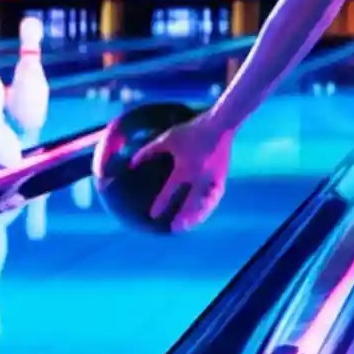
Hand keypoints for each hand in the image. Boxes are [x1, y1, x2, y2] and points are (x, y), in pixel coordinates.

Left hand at [131, 114, 233, 230]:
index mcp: (184, 169)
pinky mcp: (222, 177)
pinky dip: (210, 205)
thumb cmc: (191, 131)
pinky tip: (205, 211)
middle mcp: (199, 177)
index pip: (170, 191)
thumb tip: (132, 162)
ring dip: (198, 215)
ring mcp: (212, 178)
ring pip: (205, 203)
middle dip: (182, 217)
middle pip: (190, 203)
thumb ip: (149, 150)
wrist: (220, 125)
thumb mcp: (168, 139)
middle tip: (174, 228)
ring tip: (190, 225)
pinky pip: (215, 195)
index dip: (161, 203)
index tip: (153, 215)